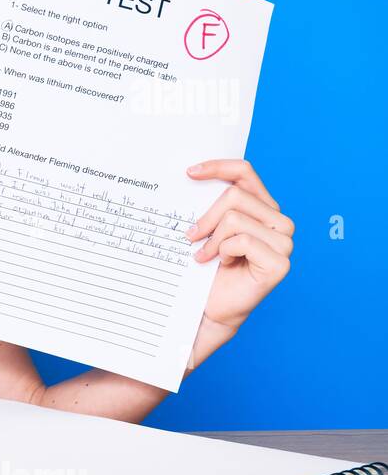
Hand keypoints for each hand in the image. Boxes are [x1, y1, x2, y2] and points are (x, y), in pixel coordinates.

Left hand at [184, 159, 293, 347]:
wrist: (209, 306)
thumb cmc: (207, 268)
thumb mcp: (206, 229)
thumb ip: (210, 204)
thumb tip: (191, 175)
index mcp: (262, 207)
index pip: (245, 172)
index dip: (218, 167)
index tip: (189, 172)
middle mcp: (278, 221)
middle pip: (235, 195)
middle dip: (205, 217)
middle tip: (191, 237)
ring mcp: (284, 242)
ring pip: (235, 218)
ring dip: (212, 239)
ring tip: (205, 255)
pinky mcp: (280, 263)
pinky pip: (243, 241)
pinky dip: (224, 251)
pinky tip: (221, 263)